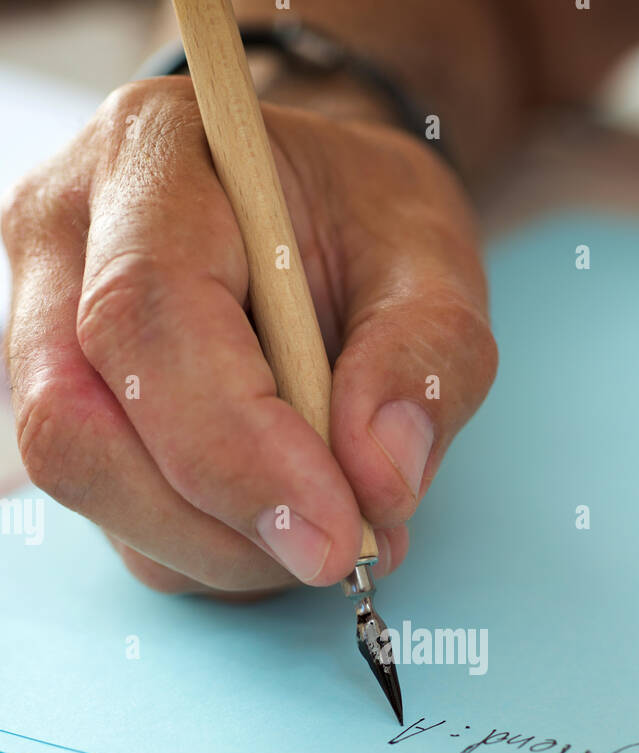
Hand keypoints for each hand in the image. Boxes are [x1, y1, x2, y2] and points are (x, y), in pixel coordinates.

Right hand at [1, 78, 496, 595]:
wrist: (323, 219)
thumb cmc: (369, 223)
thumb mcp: (434, 258)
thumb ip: (426, 356)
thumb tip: (380, 479)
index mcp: (153, 157)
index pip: (146, 315)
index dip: (235, 449)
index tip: (335, 533)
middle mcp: (67, 240)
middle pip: (78, 426)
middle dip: (217, 524)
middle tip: (341, 550)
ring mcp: (47, 333)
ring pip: (94, 490)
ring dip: (223, 550)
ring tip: (335, 526)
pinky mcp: (71, 414)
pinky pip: (119, 521)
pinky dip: (214, 552)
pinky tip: (287, 520)